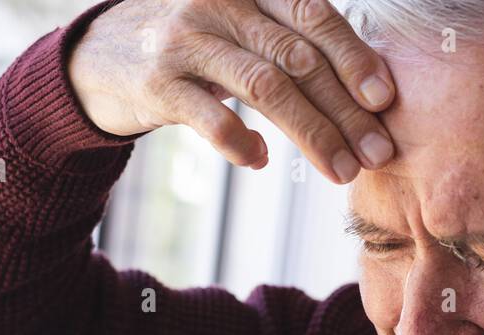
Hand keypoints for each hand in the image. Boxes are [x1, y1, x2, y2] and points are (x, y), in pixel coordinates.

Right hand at [68, 0, 396, 183]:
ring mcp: (185, 40)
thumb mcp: (237, 21)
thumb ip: (287, 38)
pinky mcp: (157, 84)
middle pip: (297, 59)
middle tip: (378, 152)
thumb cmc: (191, 43)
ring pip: (265, 88)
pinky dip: (243, 143)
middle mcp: (218, 2)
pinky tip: (262, 160)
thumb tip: (366, 89)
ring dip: (312, 134)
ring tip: (340, 169)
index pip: (313, 16)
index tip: (385, 100)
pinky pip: (211, 119)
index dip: (353, 57)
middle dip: (345, 111)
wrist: (99, 55)